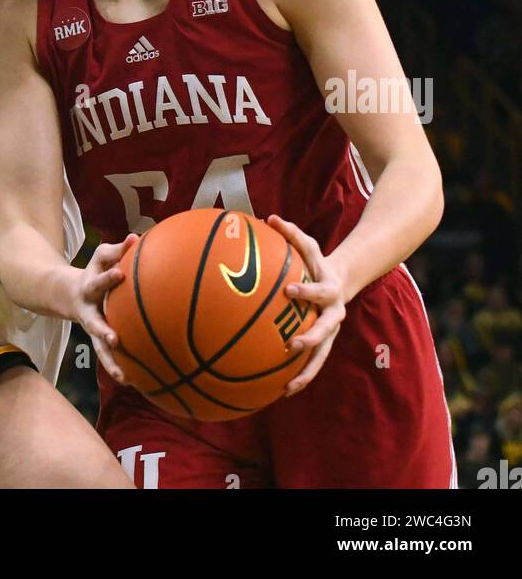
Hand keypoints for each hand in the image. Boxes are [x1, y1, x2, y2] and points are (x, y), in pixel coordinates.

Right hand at [67, 234, 138, 384]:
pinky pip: (107, 356)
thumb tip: (136, 238)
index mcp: (90, 287)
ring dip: (110, 362)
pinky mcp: (100, 340)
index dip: (108, 278)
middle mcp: (89, 311)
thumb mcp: (101, 257)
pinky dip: (116, 368)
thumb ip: (117, 250)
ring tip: (122, 376)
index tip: (120, 274)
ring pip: (99, 348)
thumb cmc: (95, 272)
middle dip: (102, 331)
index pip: (99, 281)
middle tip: (114, 339)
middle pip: (94, 322)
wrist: (69, 295)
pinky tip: (131, 381)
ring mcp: (93, 328)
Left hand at [267, 214, 345, 395]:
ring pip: (321, 356)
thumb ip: (290, 233)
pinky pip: (312, 363)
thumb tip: (269, 218)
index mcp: (329, 289)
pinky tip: (281, 392)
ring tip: (287, 388)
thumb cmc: (316, 262)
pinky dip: (300, 377)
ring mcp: (330, 332)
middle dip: (310, 338)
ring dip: (306, 372)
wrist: (342, 280)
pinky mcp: (324, 344)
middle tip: (291, 344)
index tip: (289, 290)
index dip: (306, 291)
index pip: (319, 290)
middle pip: (326, 330)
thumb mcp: (307, 245)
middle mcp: (333, 314)